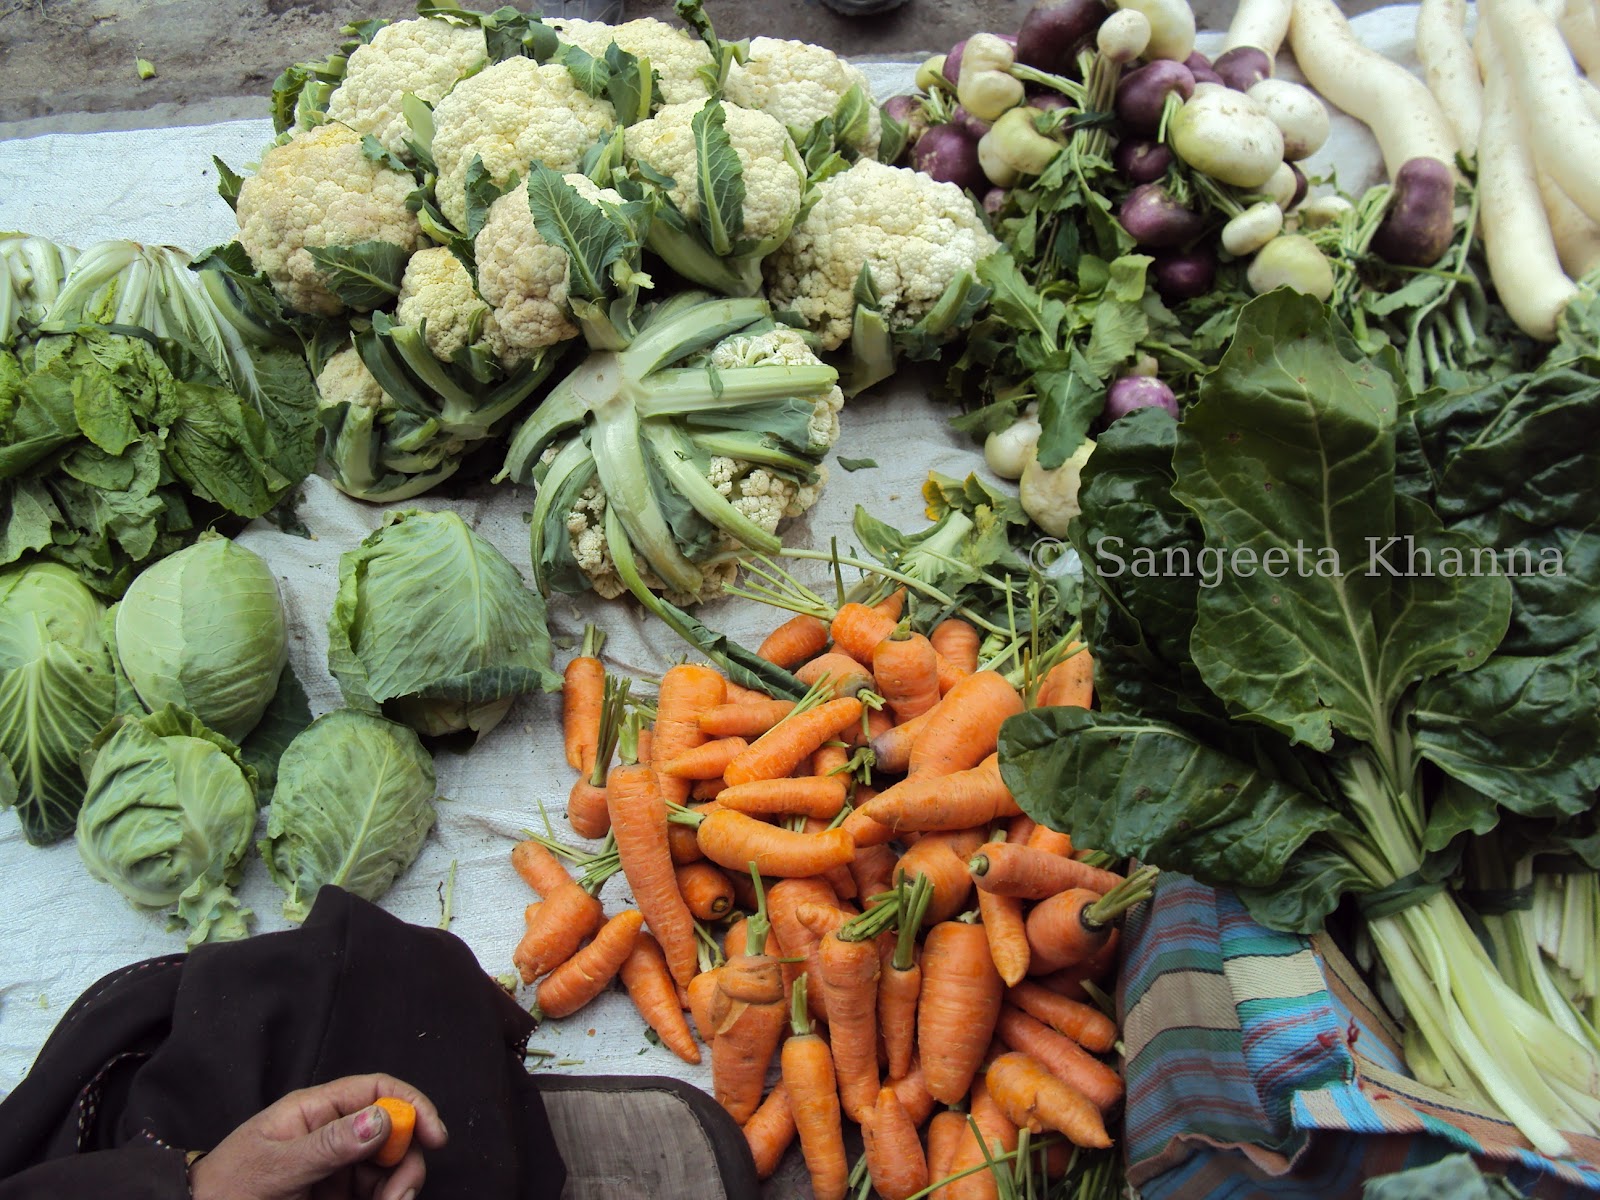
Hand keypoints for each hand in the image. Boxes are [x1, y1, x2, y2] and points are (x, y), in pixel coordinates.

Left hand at [186, 1074, 447, 1199]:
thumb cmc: (226, 1189)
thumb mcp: (275, 1167)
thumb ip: (327, 1145)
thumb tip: (381, 1119)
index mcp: (315, 1110)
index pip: (377, 1090)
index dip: (413, 1105)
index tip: (435, 1136)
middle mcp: (332, 1133)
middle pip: (393, 1132)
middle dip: (406, 1160)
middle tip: (400, 1195)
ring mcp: (336, 1166)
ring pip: (389, 1167)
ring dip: (398, 1187)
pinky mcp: (337, 1195)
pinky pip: (375, 1192)